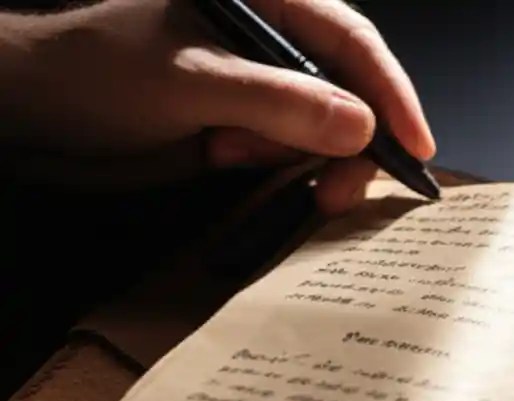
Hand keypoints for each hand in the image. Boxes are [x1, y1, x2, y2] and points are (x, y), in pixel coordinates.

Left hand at [0, 0, 432, 213]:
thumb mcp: (192, 83)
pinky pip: (291, 150)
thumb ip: (280, 102)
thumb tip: (361, 126)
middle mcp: (269, 38)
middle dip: (349, 140)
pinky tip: (231, 160)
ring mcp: (258, 83)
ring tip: (238, 157)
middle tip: (341, 189)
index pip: (349, 39)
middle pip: (349, 89)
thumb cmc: (96, 73)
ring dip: (300, 156)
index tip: (414, 146)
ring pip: (324, 127)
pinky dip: (279, 167)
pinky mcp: (244, 123)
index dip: (390, 91)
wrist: (34, 115)